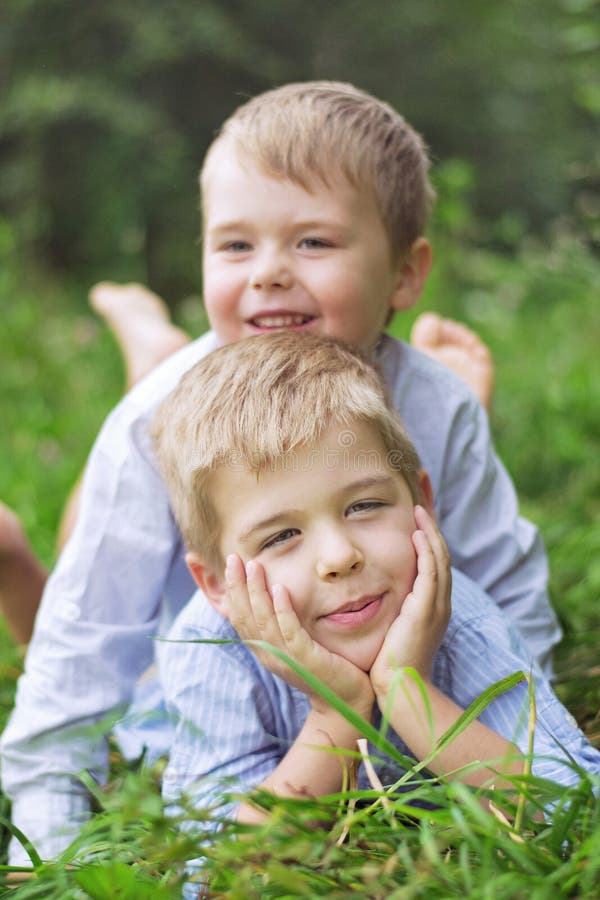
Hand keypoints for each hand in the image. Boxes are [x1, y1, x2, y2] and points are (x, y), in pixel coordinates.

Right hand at [225, 554, 373, 716]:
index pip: (239, 616)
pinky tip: (281, 588)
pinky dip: (282, 609)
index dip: (232, 590)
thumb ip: (283, 623)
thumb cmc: (323, 668)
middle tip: (233, 558)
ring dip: (256, 591)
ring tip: (254, 565)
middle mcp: (268, 654)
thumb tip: (275, 593)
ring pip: (263, 621)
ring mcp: (285, 658)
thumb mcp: (296, 644)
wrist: (345, 703)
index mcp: (263, 650)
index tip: (230, 563)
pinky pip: (289, 631)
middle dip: (237, 585)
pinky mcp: (305, 660)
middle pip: (245, 616)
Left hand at [370, 506, 450, 696]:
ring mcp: (437, 606)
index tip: (418, 515)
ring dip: (430, 531)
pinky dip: (427, 551)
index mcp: (432, 606)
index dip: (428, 537)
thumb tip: (375, 595)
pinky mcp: (427, 611)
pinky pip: (431, 573)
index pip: (434, 562)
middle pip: (441, 554)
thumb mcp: (393, 629)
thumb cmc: (391, 664)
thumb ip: (391, 610)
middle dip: (432, 526)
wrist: (401, 690)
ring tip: (420, 509)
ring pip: (440, 559)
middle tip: (422, 502)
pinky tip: (418, 533)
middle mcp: (440, 602)